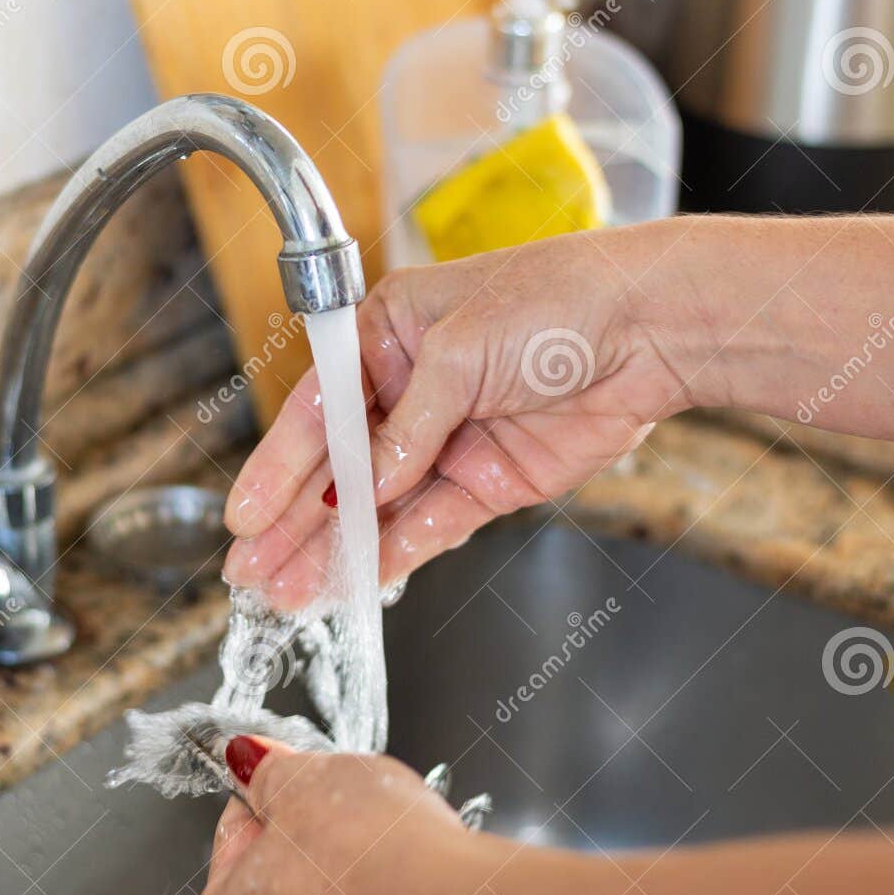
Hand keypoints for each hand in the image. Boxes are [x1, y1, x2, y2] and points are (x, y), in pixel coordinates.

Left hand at [195, 736, 490, 894]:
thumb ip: (264, 771)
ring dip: (356, 890)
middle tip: (345, 818)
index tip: (290, 787)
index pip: (233, 847)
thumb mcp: (304, 778)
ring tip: (388, 852)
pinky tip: (416, 889)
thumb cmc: (377, 855)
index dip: (268, 803)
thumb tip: (253, 765)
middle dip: (312, 852)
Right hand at [221, 231, 691, 607]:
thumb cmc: (559, 300)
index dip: (277, 468)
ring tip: (289, 594)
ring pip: (379, 507)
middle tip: (251, 573)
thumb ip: (409, 428)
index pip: (318, 409)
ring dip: (334, 550)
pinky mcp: (489, 480)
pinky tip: (353, 583)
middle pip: (340, 467)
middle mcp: (410, 387)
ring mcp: (449, 439)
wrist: (650, 328)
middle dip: (293, 523)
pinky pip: (429, 526)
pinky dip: (393, 555)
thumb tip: (367, 489)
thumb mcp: (463, 350)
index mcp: (387, 332)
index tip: (243, 518)